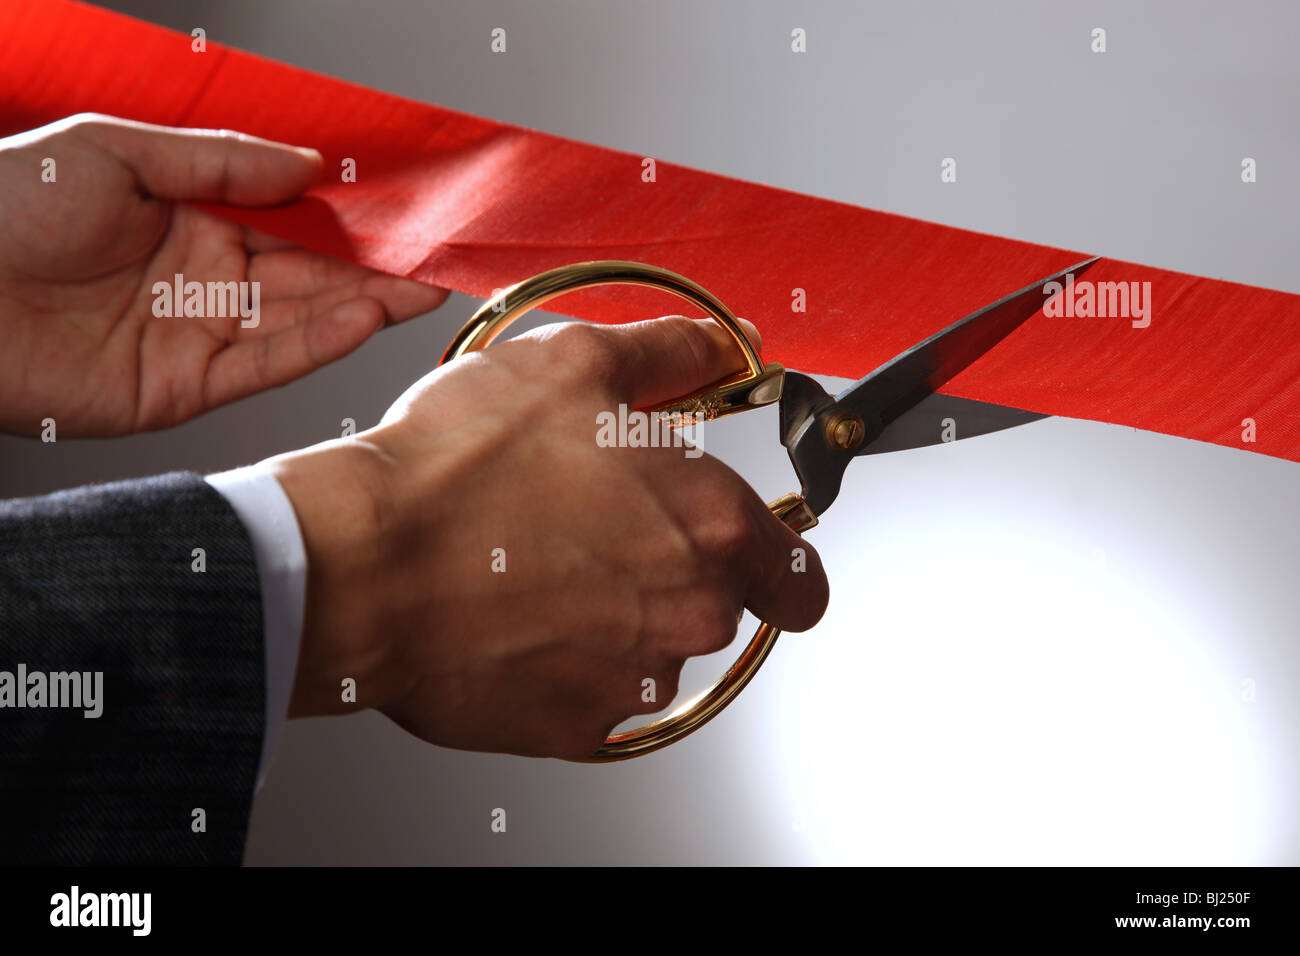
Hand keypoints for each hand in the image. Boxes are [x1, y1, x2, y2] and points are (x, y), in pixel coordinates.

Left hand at [0, 114, 446, 436]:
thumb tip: (305, 165)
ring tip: (420, 287)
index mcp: (188, 220)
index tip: (401, 212)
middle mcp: (202, 280)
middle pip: (306, 274)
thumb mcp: (117, 151)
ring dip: (362, 305)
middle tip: (435, 258)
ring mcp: (197, 336)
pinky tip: (363, 317)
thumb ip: (218, 162)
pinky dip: (317, 344)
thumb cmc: (6, 206)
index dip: (346, 218)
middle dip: (372, 268)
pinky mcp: (185, 388)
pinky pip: (265, 365)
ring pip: (298, 320)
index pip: (288, 221)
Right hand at [269, 316, 829, 757]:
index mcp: (713, 525)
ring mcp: (634, 681)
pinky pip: (589, 693)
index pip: (798, 576)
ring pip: (649, 651)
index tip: (753, 561)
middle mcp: (692, 613)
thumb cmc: (461, 465)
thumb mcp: (576, 362)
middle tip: (588, 532)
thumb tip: (728, 346)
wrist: (363, 563)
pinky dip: (559, 662)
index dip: (779, 564)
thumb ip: (675, 354)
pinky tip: (509, 617)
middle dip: (669, 573)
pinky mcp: (574, 727)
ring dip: (611, 618)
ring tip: (533, 567)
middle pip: (715, 607)